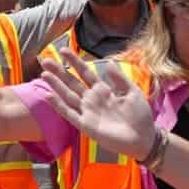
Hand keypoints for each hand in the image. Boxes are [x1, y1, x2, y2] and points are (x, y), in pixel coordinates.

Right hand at [38, 48, 156, 158]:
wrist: (143, 138)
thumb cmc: (139, 115)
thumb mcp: (132, 92)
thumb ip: (120, 78)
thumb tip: (109, 62)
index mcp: (104, 90)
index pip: (86, 73)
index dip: (75, 62)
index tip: (63, 50)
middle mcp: (92, 100)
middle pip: (72, 82)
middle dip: (59, 72)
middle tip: (45, 60)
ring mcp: (87, 112)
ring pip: (67, 95)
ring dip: (56, 85)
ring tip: (44, 73)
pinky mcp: (85, 125)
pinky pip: (70, 113)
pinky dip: (59, 105)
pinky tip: (49, 95)